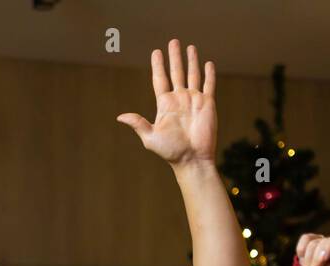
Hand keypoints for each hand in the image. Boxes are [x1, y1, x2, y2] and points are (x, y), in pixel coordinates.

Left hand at [118, 40, 216, 167]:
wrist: (192, 159)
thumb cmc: (171, 151)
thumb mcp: (150, 138)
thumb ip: (138, 124)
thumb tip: (120, 117)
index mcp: (165, 105)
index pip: (160, 79)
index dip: (158, 65)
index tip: (156, 52)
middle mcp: (179, 99)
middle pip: (176, 72)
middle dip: (175, 57)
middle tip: (173, 41)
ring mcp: (193, 100)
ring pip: (193, 75)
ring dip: (191, 61)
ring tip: (189, 47)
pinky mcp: (207, 104)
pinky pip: (208, 85)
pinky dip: (209, 74)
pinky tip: (208, 63)